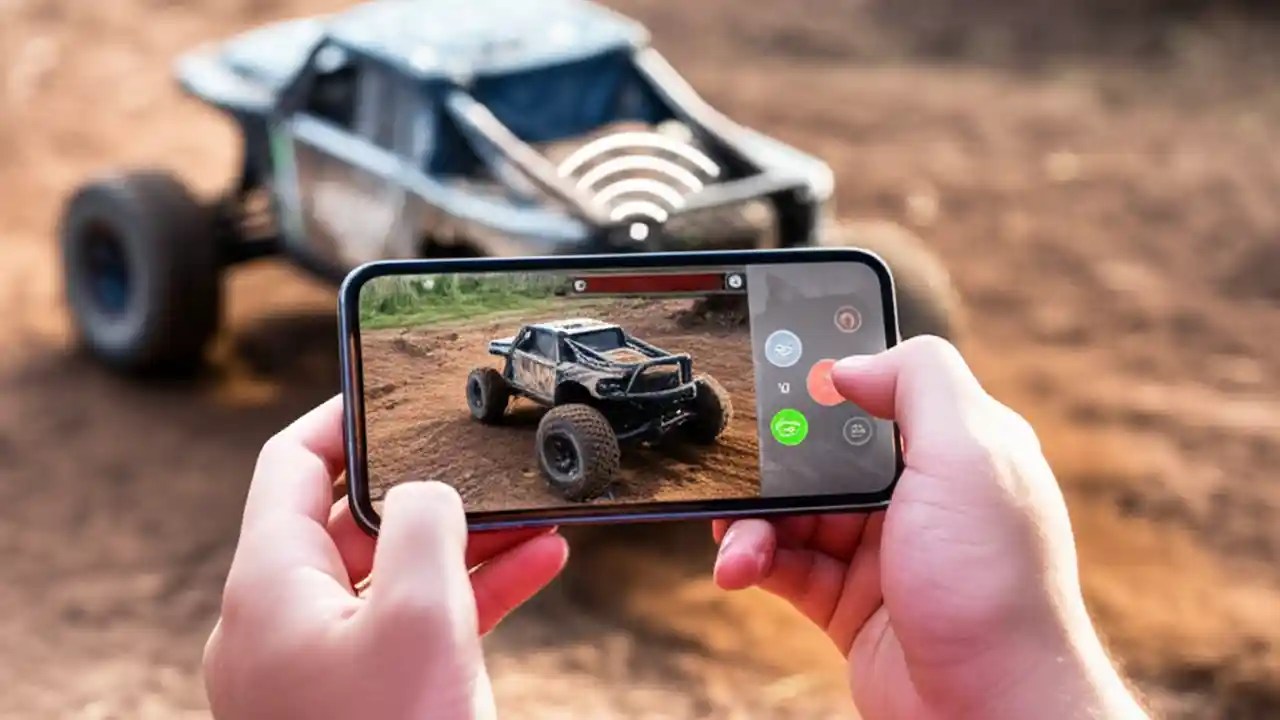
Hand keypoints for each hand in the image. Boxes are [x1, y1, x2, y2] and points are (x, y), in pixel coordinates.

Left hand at [203, 397, 568, 719]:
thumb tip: (430, 492)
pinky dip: (470, 592)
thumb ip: (428, 522)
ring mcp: (320, 667)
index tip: (397, 391)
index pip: (289, 466)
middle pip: (352, 521)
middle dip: (432, 489)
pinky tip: (538, 566)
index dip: (344, 420)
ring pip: (394, 574)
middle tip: (491, 465)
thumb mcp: (422, 613)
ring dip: (466, 540)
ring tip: (535, 516)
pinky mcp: (361, 700)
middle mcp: (282, 623)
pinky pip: (413, 625)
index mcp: (268, 589)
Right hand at [713, 337, 1146, 719]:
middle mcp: (918, 493)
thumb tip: (848, 363)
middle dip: (771, 459)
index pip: (880, 391)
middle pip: (821, 452)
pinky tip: (737, 568)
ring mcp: (881, 549)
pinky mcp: (848, 601)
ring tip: (734, 539)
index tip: (770, 368)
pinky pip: (784, 563)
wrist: (992, 711)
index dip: (825, 380)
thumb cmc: (994, 584)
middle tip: (734, 464)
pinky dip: (754, 560)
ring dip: (753, 519)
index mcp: (954, 447)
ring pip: (793, 510)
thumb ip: (918, 382)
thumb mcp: (971, 455)